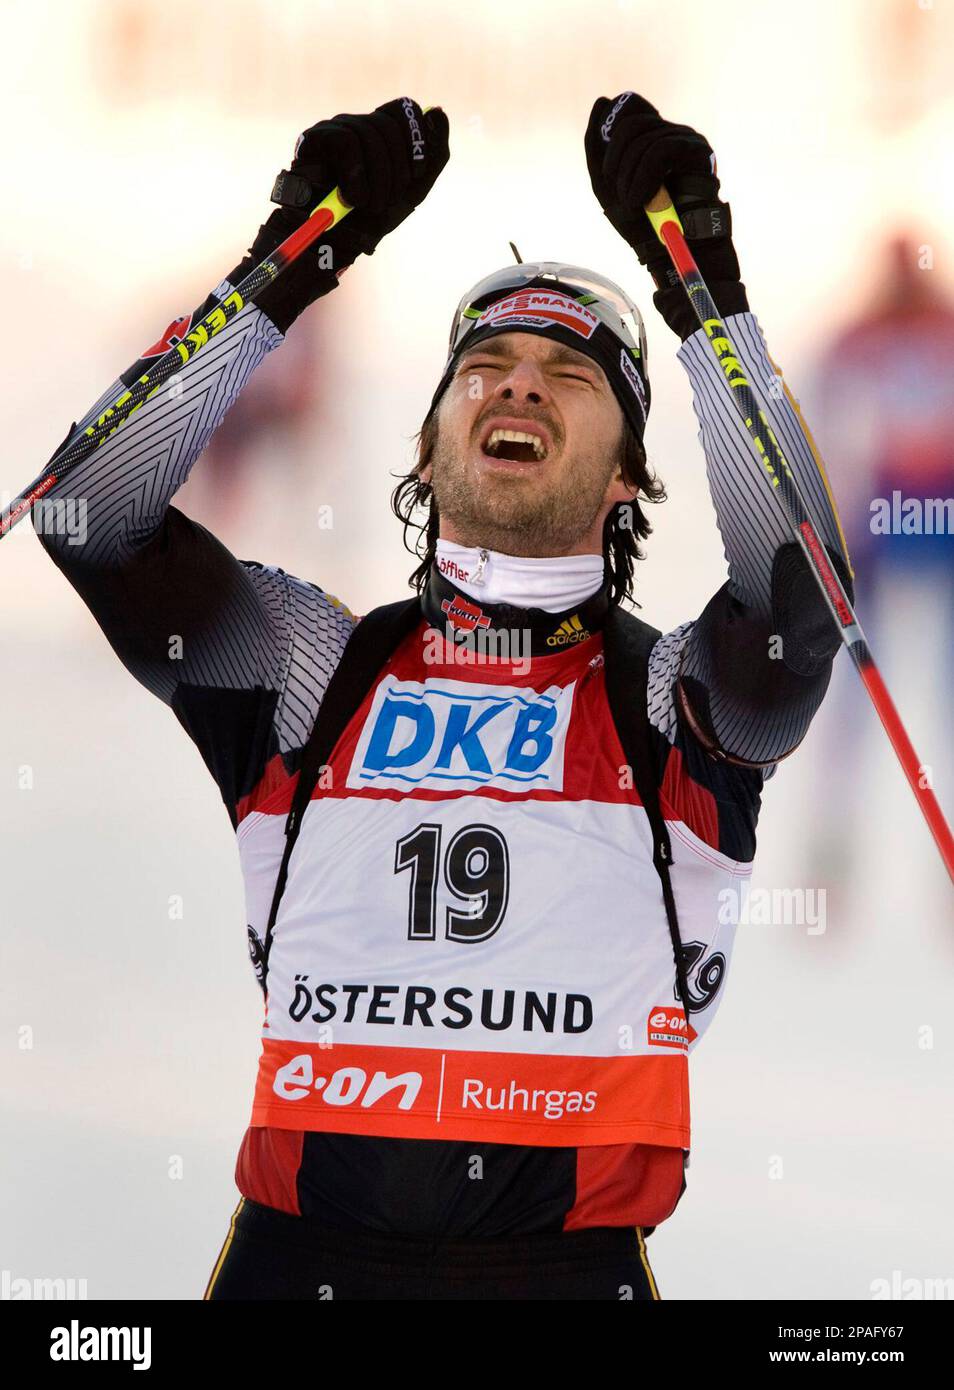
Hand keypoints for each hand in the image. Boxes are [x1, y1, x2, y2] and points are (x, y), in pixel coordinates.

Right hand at [235, 98, 449, 331]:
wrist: (334, 245)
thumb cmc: (370, 220)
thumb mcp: (412, 191)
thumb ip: (433, 155)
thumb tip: (439, 112)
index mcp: (381, 133)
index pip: (404, 110)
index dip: (416, 141)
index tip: (416, 174)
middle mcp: (358, 124)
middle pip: (390, 125)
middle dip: (396, 172)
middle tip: (385, 202)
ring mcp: (335, 129)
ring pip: (370, 134)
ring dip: (377, 181)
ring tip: (366, 205)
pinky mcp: (313, 140)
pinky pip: (345, 143)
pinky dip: (355, 177)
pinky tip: (351, 198)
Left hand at [584, 92, 745, 338]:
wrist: (672, 254)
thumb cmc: (642, 225)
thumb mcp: (607, 185)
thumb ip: (597, 146)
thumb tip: (601, 101)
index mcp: (650, 136)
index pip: (629, 104)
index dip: (611, 126)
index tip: (608, 166)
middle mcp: (671, 132)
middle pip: (631, 120)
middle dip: (614, 160)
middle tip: (618, 192)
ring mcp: (687, 139)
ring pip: (645, 138)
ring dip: (629, 178)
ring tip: (634, 206)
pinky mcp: (699, 152)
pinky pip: (662, 150)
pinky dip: (643, 180)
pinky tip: (642, 202)